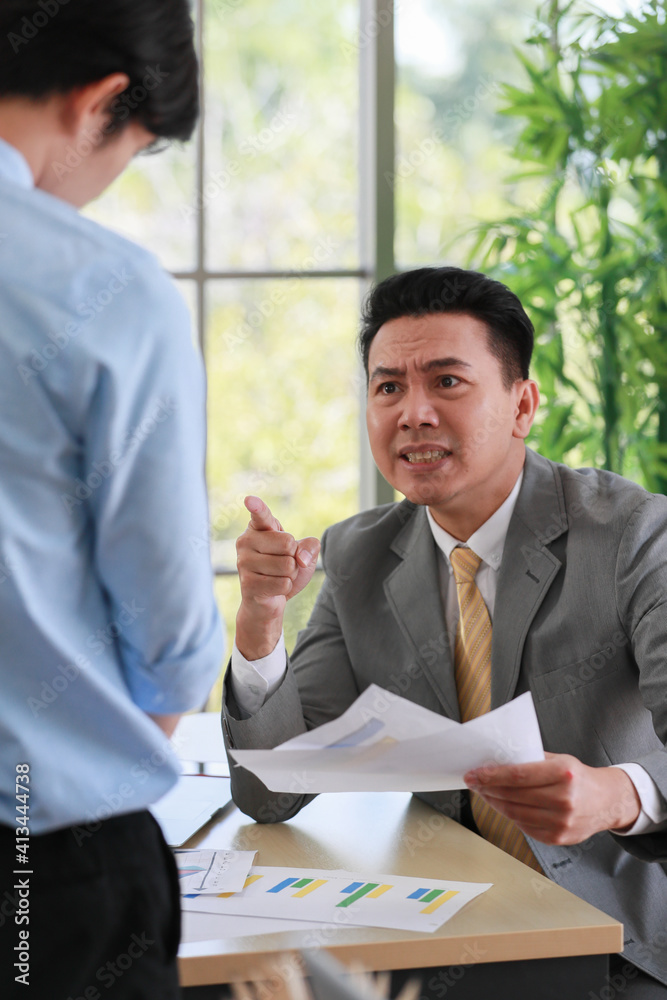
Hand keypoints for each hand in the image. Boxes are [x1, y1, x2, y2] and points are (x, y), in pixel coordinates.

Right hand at [235, 496, 319, 660]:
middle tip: (281, 564)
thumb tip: (299, 558)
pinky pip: (283, 583)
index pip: (261, 515)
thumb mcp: (304, 554)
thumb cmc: (285, 570)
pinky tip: (273, 589)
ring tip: (276, 577)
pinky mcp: (247, 583)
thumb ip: (310, 546)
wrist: (270, 602)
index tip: (250, 499)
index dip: (257, 507)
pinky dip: (285, 588)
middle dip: (293, 557)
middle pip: (288, 542)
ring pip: (287, 565)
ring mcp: (243, 562)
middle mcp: (246, 541)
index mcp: (258, 528)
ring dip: (290, 575)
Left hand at [464, 752, 640, 844]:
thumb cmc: (578, 777)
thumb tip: (496, 761)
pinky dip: (509, 815)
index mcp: (564, 774)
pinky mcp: (558, 838)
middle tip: (474, 782)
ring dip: (494, 803)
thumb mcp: (559, 760)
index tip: (473, 774)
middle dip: (487, 789)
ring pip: (514, 813)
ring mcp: (561, 822)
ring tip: (485, 793)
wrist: (607, 802)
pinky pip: (524, 826)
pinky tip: (503, 806)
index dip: (491, 776)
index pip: (517, 775)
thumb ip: (530, 761)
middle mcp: (563, 799)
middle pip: (512, 795)